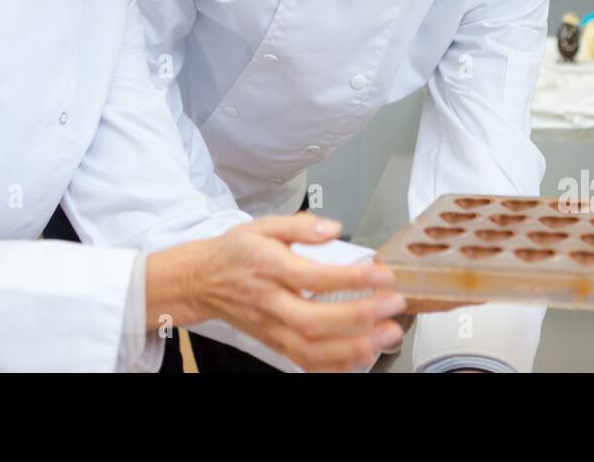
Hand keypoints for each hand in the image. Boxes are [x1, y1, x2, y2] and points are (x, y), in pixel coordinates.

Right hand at [146, 213, 405, 371]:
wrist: (200, 281)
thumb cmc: (234, 253)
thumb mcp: (263, 226)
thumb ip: (300, 225)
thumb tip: (334, 228)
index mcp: (269, 268)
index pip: (314, 277)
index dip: (352, 278)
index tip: (382, 275)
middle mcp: (270, 303)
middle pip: (315, 321)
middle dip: (360, 318)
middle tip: (393, 307)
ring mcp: (271, 329)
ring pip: (311, 349)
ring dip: (353, 347)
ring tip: (386, 336)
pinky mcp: (273, 343)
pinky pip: (304, 363)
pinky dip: (334, 367)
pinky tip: (361, 358)